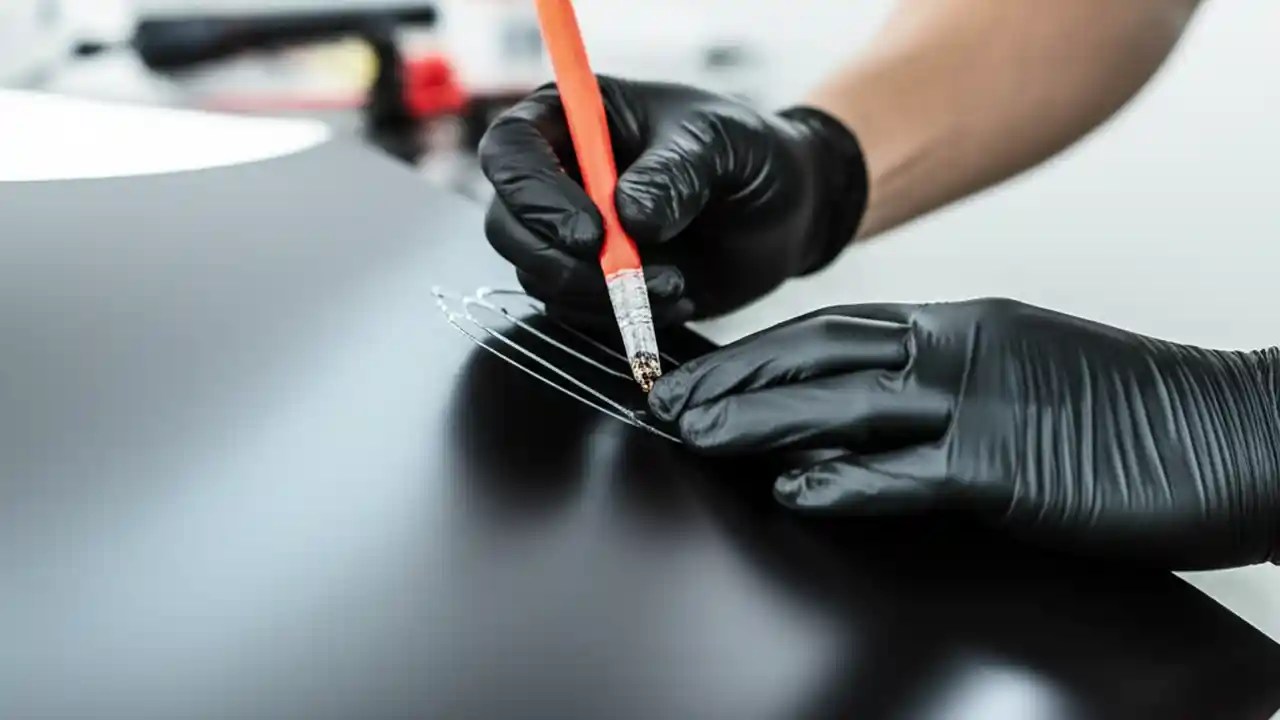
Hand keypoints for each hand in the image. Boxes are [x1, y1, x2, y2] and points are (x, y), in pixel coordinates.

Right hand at [479, 77, 866, 325]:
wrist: (784, 211)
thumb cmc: (748, 154)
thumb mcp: (723, 142)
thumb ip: (677, 171)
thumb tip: (630, 214)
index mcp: (574, 117)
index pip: (512, 150)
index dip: (534, 196)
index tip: (592, 234)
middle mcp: (559, 175)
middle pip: (507, 225)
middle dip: (562, 261)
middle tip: (629, 274)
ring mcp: (569, 233)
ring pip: (539, 276)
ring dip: (600, 294)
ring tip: (675, 282)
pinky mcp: (591, 281)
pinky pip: (575, 311)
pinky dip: (620, 316)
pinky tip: (674, 299)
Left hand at [649, 299, 1279, 568]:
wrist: (1239, 430)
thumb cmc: (1136, 415)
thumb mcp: (1026, 375)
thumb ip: (947, 388)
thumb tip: (865, 423)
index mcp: (965, 327)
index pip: (836, 331)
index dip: (760, 352)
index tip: (704, 372)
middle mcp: (962, 351)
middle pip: (821, 355)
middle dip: (735, 377)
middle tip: (670, 401)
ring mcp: (982, 404)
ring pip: (844, 405)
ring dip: (761, 420)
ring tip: (695, 436)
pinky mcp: (1007, 466)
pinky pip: (905, 472)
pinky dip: (841, 478)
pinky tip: (789, 487)